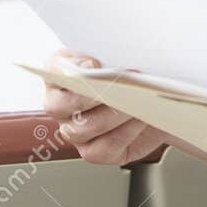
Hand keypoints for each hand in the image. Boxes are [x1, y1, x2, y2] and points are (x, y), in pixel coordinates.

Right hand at [42, 48, 168, 165]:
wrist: (154, 97)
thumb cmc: (132, 72)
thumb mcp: (120, 55)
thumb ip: (108, 55)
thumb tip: (108, 63)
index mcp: (61, 72)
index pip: (51, 71)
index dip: (67, 71)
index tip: (93, 64)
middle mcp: (60, 104)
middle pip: (57, 106)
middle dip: (90, 96)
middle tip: (118, 86)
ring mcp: (74, 130)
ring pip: (81, 129)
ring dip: (112, 115)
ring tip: (136, 101)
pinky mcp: (94, 151)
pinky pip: (102, 150)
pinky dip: (124, 133)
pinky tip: (140, 119)